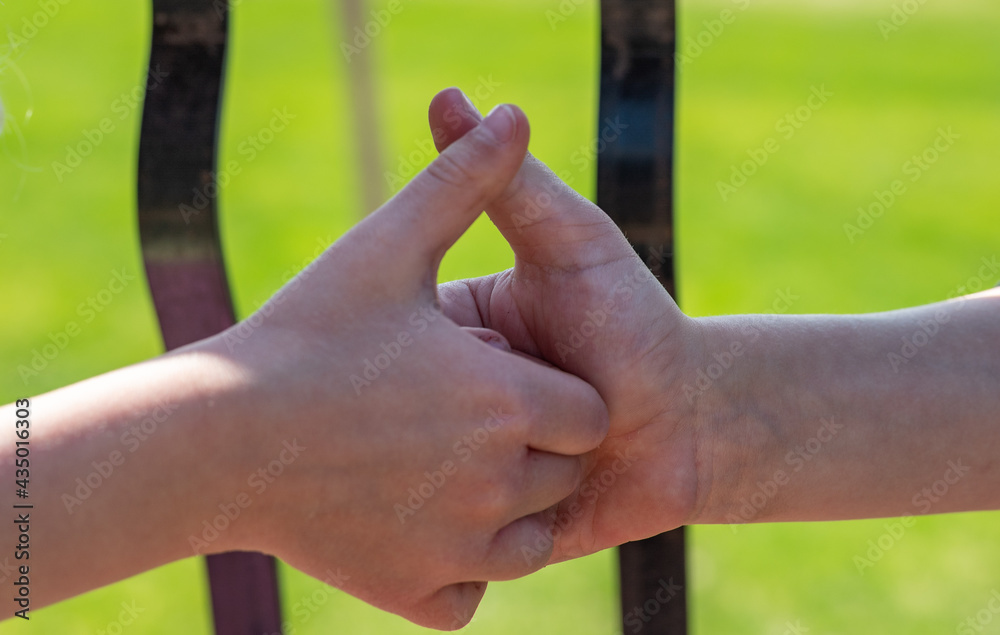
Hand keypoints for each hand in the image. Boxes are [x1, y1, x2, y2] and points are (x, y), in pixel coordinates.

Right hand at [196, 104, 607, 627]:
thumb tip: (509, 108)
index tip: (483, 375)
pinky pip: (468, 595)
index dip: (541, 394)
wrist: (208, 439)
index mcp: (505, 397)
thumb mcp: (388, 246)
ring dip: (497, 513)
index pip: (581, 414)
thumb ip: (463, 180)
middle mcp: (497, 481)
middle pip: (557, 475)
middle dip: (522, 451)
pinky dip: (451, 570)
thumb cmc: (304, 334)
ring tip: (431, 471)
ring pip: (525, 542)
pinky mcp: (416, 597)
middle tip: (442, 422)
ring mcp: (457, 549)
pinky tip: (407, 525)